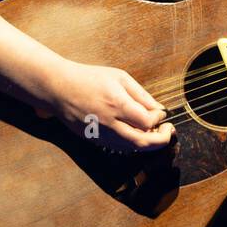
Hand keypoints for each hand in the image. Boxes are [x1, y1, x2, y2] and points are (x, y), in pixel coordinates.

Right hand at [49, 60, 174, 152]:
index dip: (159, 119)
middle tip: (168, 131)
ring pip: (130, 148)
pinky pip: (118, 147)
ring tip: (153, 131)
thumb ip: (142, 95)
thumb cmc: (90, 78)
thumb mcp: (120, 78)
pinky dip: (132, 143)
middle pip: (142, 142)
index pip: (147, 121)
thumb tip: (159, 110)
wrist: (59, 88)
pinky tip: (136, 132)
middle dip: (161, 140)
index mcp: (117, 104)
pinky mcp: (93, 140)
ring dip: (147, 143)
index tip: (161, 113)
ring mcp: (100, 134)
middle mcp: (109, 123)